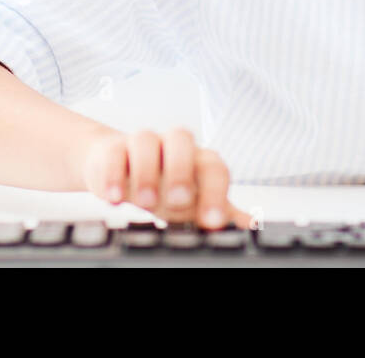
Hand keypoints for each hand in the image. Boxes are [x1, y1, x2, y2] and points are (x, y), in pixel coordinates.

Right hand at [80, 127, 252, 229]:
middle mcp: (173, 146)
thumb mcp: (193, 202)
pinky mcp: (114, 149)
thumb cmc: (165, 184)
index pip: (215, 167)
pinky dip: (113, 175)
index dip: (216, 192)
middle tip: (179, 201)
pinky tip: (115, 198)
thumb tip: (251, 225)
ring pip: (147, 139)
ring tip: (145, 203)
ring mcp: (143, 144)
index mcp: (198, 159)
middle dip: (182, 170)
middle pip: (183, 139)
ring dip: (146, 172)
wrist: (120, 166)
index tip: (213, 222)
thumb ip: (219, 210)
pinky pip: (114, 152)